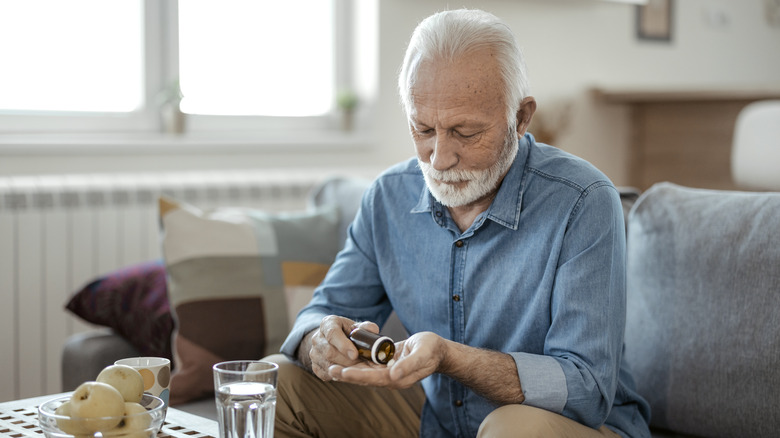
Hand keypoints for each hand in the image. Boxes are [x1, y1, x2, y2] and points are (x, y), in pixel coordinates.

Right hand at [306, 316, 380, 381]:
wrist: (333, 341)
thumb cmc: (348, 333)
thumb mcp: (357, 326)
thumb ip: (366, 327)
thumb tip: (373, 330)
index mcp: (327, 323)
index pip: (332, 333)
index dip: (343, 345)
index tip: (355, 354)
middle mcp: (317, 338)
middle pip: (329, 352)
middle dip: (347, 360)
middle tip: (361, 364)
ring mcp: (314, 353)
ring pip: (328, 364)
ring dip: (344, 369)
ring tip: (357, 368)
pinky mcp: (315, 367)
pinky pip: (326, 374)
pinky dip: (339, 375)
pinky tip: (349, 372)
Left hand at [329, 331, 444, 389]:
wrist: (438, 350)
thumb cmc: (432, 350)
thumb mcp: (423, 354)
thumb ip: (409, 365)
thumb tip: (393, 374)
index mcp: (399, 378)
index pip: (374, 378)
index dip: (358, 376)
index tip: (343, 372)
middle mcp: (391, 377)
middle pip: (365, 378)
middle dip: (348, 375)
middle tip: (330, 370)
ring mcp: (389, 372)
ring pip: (365, 373)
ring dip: (349, 371)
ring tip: (332, 367)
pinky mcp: (387, 365)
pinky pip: (369, 366)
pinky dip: (357, 364)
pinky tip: (345, 361)